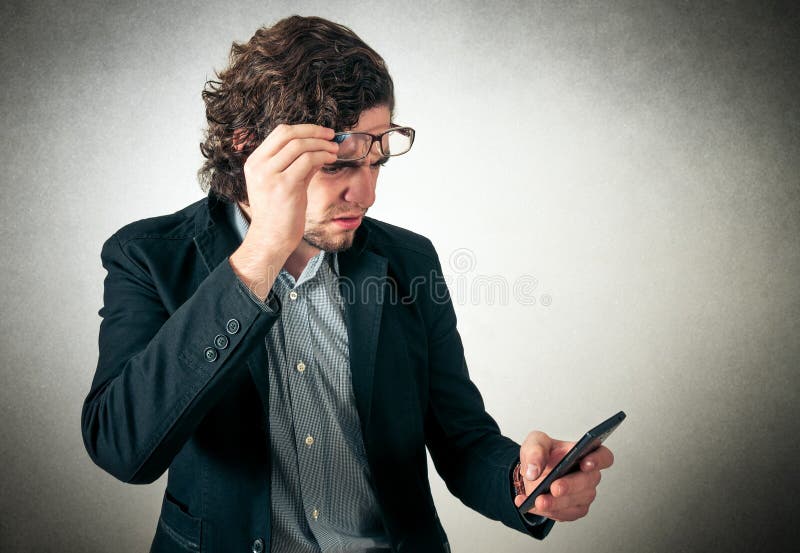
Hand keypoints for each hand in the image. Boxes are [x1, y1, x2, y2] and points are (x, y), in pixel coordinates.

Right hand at [241, 123, 338, 254]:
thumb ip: (297, 164)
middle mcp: (259, 166)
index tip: (321, 132)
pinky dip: (322, 156)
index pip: (279, 133)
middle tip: (331, 135)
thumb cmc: (278, 214)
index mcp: (255, 162)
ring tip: (334, 149)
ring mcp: (270, 175)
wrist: (271, 239)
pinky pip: (307, 161)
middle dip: (314, 131)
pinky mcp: (284, 185)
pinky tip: (330, 159)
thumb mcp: (283, 182)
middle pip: (288, 133)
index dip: (304, 128)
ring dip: (321, 144)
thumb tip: (318, 148)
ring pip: (299, 145)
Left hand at [513, 431, 613, 521]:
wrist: (531, 474)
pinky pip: (566, 514)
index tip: (585, 464)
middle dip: (571, 485)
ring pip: (577, 501)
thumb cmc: (541, 454)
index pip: (603, 456)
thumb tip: (533, 470)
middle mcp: (588, 474)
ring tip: (538, 500)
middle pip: (589, 481)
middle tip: (554, 488)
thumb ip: (535, 451)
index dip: (598, 460)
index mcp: (583, 453)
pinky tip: (532, 505)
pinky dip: (549, 511)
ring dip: (557, 502)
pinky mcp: (575, 509)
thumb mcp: (534, 443)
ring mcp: (584, 493)